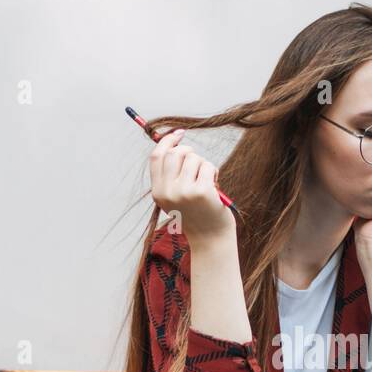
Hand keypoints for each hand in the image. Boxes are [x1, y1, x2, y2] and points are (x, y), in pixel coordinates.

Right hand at [149, 128, 235, 246]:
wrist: (210, 238)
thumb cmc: (196, 213)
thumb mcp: (175, 196)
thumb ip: (171, 173)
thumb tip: (174, 140)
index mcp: (158, 192)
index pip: (157, 156)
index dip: (167, 141)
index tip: (179, 133)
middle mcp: (167, 191)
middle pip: (175, 153)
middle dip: (189, 152)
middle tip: (198, 164)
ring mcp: (184, 191)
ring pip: (193, 158)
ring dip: (203, 165)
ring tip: (207, 181)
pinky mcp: (201, 192)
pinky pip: (207, 166)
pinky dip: (213, 172)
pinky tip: (214, 186)